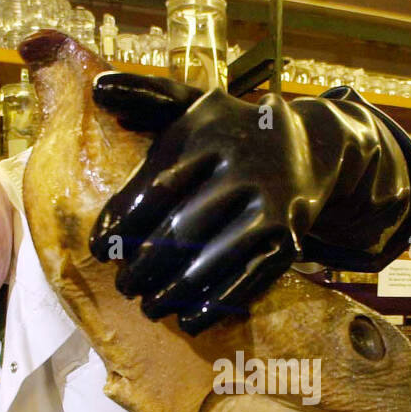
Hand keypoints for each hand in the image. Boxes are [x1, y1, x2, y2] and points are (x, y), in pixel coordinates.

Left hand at [88, 72, 410, 335]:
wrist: (311, 148)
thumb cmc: (233, 130)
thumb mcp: (195, 102)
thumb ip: (148, 95)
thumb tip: (100, 90)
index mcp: (209, 136)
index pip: (154, 190)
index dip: (121, 225)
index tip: (100, 250)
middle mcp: (241, 171)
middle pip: (178, 231)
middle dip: (143, 267)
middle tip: (123, 286)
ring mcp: (267, 208)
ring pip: (209, 261)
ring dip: (172, 293)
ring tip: (149, 307)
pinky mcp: (287, 241)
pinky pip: (245, 280)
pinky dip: (214, 306)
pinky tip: (189, 321)